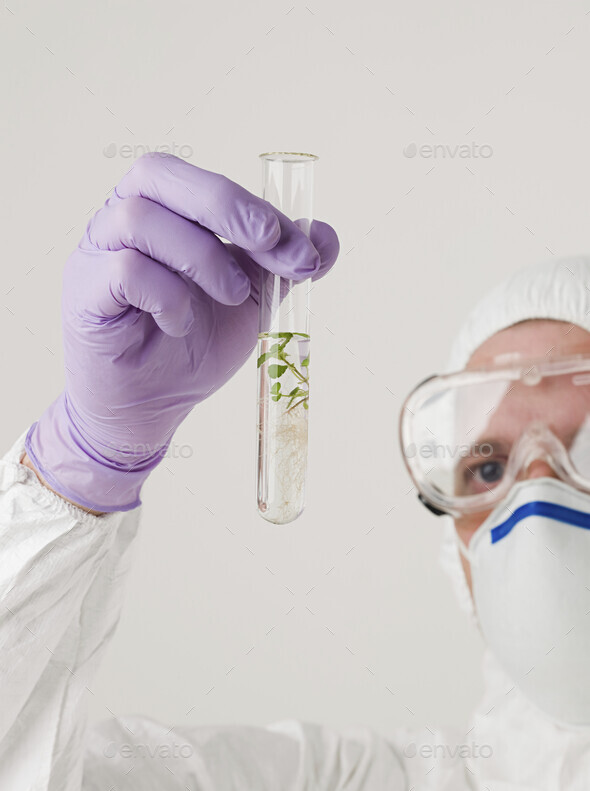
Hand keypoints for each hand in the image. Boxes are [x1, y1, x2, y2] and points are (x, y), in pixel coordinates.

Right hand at [25, 153, 338, 511]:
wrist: (150, 407)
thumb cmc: (192, 346)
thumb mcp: (249, 302)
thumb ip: (280, 267)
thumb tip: (327, 235)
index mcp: (162, 212)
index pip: (203, 182)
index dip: (256, 206)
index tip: (302, 250)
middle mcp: (121, 220)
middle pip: (159, 174)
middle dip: (226, 204)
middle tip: (269, 241)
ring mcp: (96, 254)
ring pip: (141, 219)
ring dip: (201, 257)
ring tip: (232, 296)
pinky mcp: (84, 294)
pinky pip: (124, 272)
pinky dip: (167, 296)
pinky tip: (181, 325)